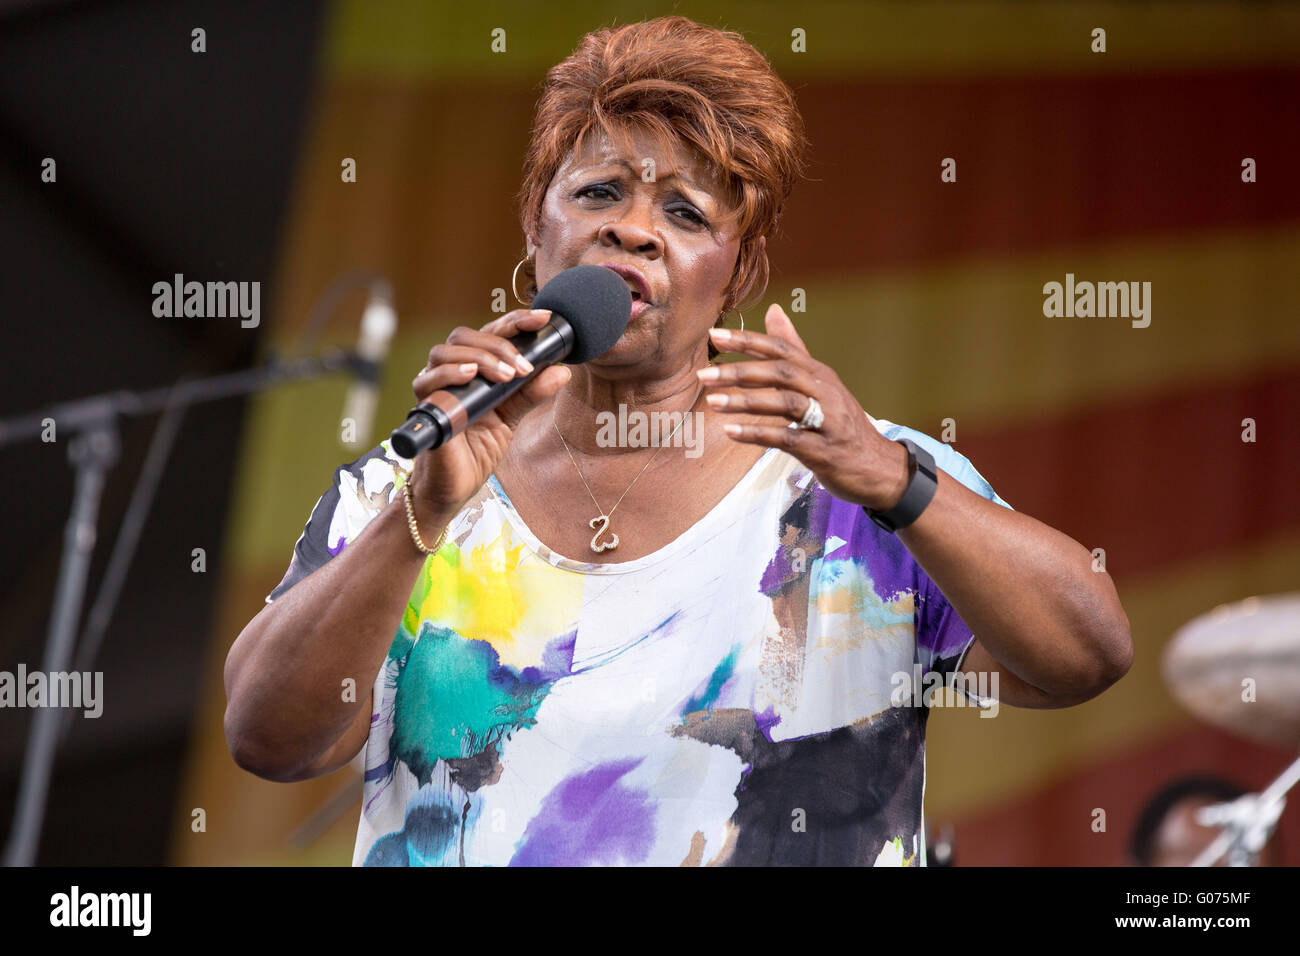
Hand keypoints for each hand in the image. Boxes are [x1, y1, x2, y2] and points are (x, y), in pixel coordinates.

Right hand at [407, 308, 570, 522]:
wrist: (455, 487)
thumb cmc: (477, 449)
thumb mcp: (511, 417)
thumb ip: (532, 393)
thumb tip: (562, 370)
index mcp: (473, 370)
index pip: (490, 334)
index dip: (515, 321)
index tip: (543, 318)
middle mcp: (450, 373)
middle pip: (465, 335)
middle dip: (499, 344)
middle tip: (524, 366)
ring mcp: (434, 388)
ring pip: (446, 351)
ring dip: (481, 357)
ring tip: (506, 376)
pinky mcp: (424, 408)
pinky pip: (428, 381)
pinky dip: (450, 373)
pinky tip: (471, 375)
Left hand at [698, 304, 910, 510]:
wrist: (879, 468)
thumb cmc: (841, 424)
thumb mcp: (821, 384)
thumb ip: (794, 350)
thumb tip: (772, 310)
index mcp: (819, 373)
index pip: (782, 348)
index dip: (748, 341)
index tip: (714, 336)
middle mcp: (825, 391)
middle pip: (781, 372)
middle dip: (741, 371)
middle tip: (705, 374)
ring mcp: (827, 421)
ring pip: (785, 403)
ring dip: (747, 402)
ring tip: (713, 401)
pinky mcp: (824, 451)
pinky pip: (788, 438)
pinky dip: (759, 434)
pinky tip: (732, 432)